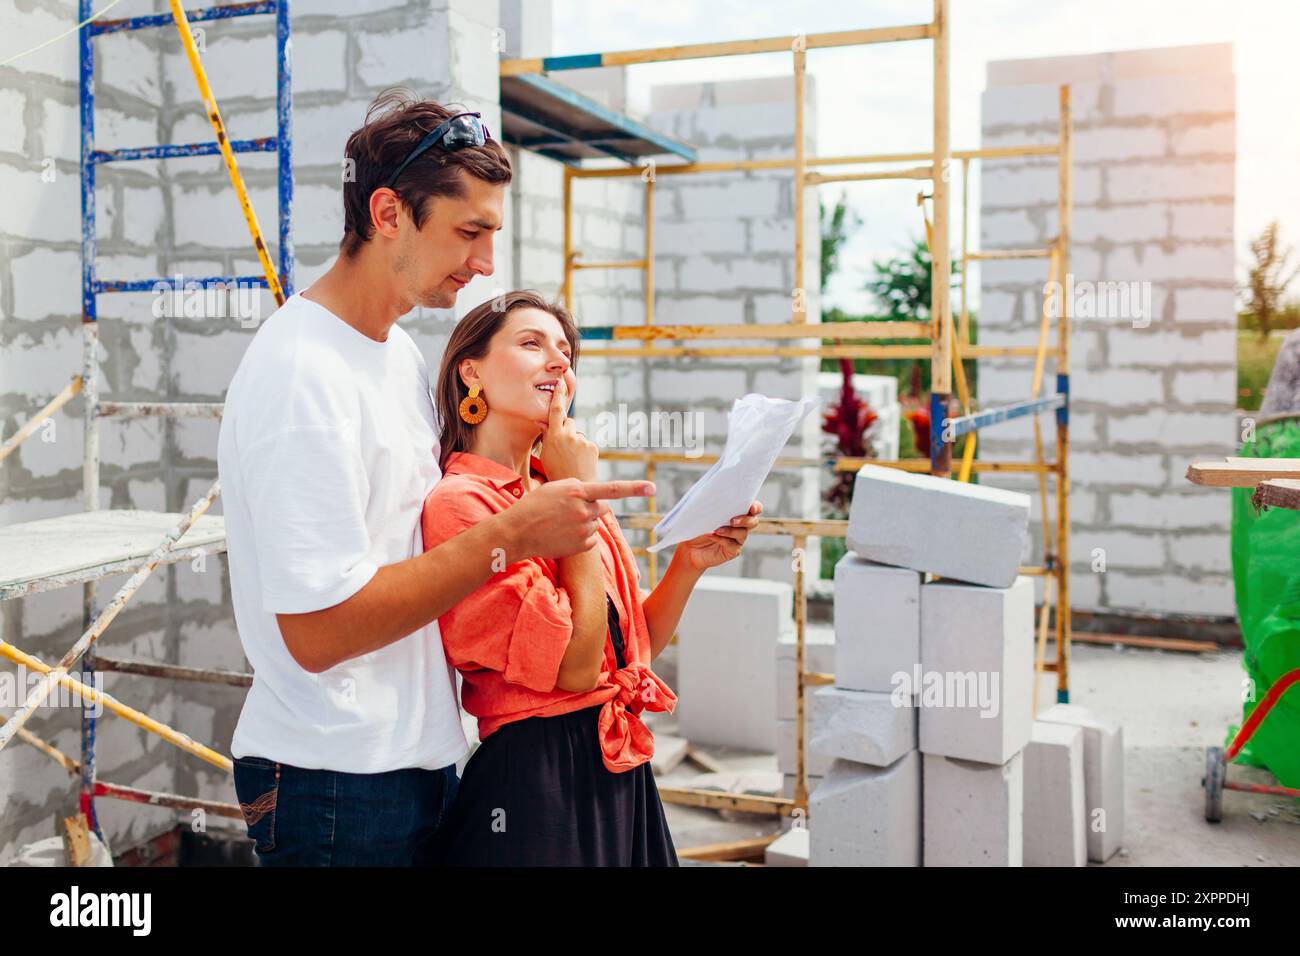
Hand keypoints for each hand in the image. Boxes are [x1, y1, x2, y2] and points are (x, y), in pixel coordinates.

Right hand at [503, 477, 654, 560]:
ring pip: (595, 523)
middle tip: (571, 510)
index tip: (652, 487)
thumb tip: (594, 495)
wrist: (517, 532)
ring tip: (560, 524)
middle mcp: (584, 510)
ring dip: (584, 522)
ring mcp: (584, 529)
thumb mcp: (554, 487)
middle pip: (603, 507)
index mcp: (578, 491)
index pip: (612, 489)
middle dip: (593, 507)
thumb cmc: (533, 506)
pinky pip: (591, 539)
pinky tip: (564, 535)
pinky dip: (582, 538)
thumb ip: (577, 488)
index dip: (634, 488)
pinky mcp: (582, 545)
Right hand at [537, 373, 596, 482]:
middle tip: (563, 448)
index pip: (556, 410)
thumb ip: (547, 436)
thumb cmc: (557, 473)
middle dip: (566, 429)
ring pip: (577, 434)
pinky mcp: (592, 446)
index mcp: (554, 436)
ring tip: (571, 460)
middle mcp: (569, 435)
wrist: (576, 488)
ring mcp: (582, 440)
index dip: (558, 395)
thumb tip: (542, 420)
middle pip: (569, 422)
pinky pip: (586, 442)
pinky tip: (580, 462)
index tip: (560, 382)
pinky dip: (583, 450)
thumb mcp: (546, 455)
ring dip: (575, 442)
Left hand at [676, 501, 762, 571]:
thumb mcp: (703, 513)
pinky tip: (712, 535)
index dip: (756, 507)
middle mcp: (740, 526)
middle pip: (753, 521)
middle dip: (745, 520)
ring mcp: (737, 539)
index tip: (752, 507)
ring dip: (731, 530)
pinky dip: (722, 539)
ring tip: (718, 529)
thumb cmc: (697, 526)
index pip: (754, 509)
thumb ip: (712, 505)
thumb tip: (714, 496)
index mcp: (737, 513)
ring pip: (743, 533)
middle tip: (732, 520)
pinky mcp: (732, 551)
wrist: (689, 547)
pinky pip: (733, 545)